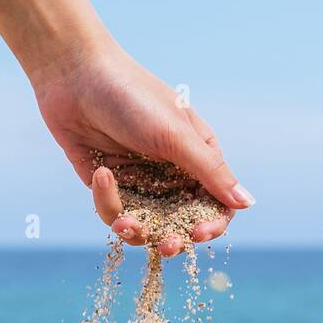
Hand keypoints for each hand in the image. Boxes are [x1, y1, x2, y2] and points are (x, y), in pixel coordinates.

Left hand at [33, 42, 255, 256]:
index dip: (211, 224)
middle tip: (164, 245)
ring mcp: (140, 180)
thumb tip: (248, 204)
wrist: (74, 77)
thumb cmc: (132, 97)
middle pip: (182, 222)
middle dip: (173, 237)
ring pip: (146, 225)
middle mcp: (172, 172)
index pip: (216, 203)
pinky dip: (107, 202)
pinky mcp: (109, 186)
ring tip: (123, 224)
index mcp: (198, 157)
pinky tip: (101, 174)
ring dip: (136, 230)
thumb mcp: (176, 137)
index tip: (197, 234)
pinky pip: (114, 212)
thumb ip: (211, 173)